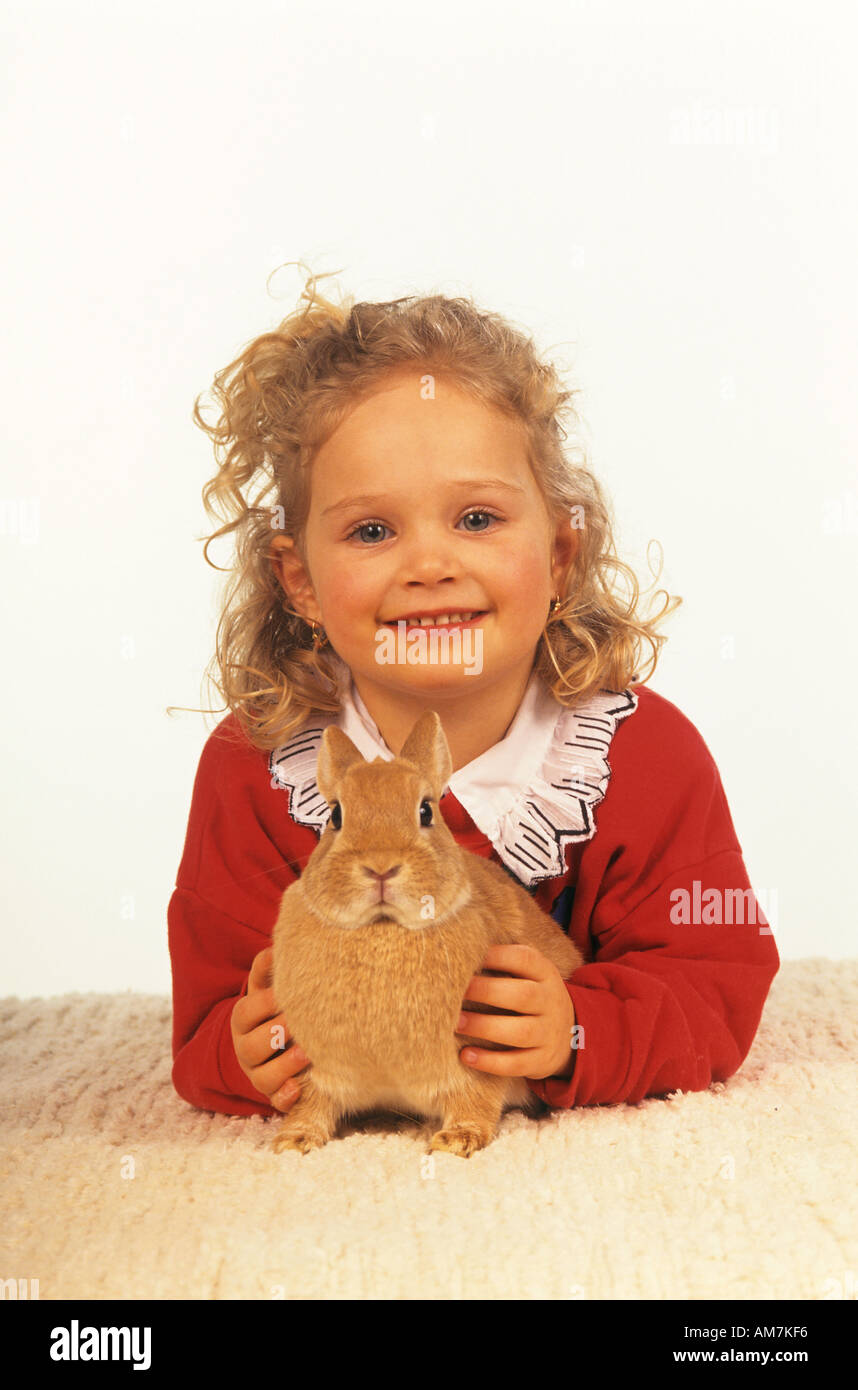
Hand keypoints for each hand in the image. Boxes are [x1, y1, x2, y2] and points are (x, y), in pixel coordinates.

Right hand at [230, 947, 311, 1110]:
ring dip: (285, 1065)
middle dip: (277, 1033)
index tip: (284, 995)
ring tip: (308, 1053)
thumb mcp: (267, 989)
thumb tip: (273, 949)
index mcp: (244, 1020)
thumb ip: (266, 971)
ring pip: (264, 1077)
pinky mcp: (274, 1095)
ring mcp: (258, 1075)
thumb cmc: (276, 1010)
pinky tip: (299, 1088)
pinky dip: (286, 1097)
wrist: (275, 1045)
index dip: (264, 1004)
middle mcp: (246, 1050)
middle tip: (298, 1022)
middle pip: (253, 1046)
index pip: (246, 1012)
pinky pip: (275, 1101)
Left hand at [456, 943, 575, 1080]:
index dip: (497, 956)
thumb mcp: (531, 975)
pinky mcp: (541, 1060)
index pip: (526, 959)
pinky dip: (490, 1061)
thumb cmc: (533, 997)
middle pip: (522, 995)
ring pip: (520, 1032)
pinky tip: (466, 1055)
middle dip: (486, 992)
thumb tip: (461, 950)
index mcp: (545, 974)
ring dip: (484, 1027)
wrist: (571, 1035)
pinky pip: (516, 1063)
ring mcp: (548, 1033)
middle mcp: (550, 1002)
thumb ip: (505, 962)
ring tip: (456, 1023)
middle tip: (455, 993)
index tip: (468, 957)